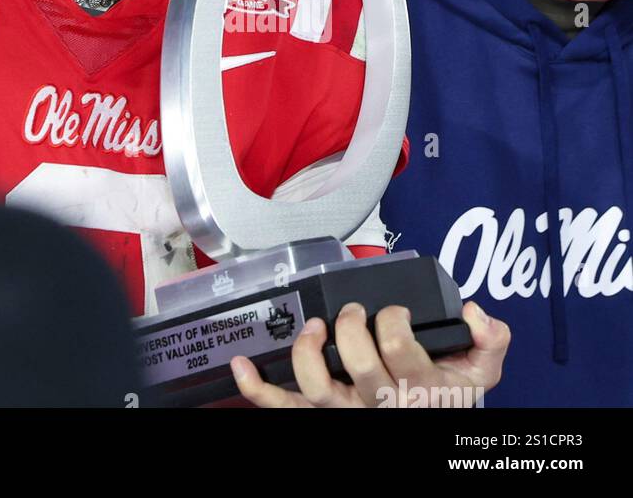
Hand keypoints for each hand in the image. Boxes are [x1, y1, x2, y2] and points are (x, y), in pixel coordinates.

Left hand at [231, 299, 509, 407]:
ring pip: (317, 386)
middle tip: (356, 312)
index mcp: (419, 387)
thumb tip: (475, 313)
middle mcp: (380, 403)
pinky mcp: (321, 414)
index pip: (400, 346)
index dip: (394, 319)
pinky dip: (258, 390)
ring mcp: (346, 411)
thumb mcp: (482, 371)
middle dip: (353, 326)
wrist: (435, 422)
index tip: (395, 310)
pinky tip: (241, 366)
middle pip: (359, 361)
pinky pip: (284, 407)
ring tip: (316, 328)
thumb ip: (491, 340)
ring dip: (309, 349)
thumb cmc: (449, 394)